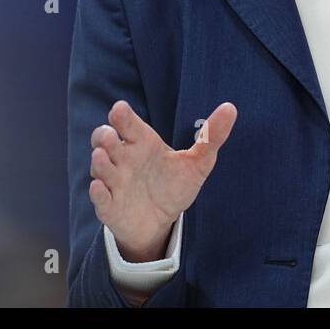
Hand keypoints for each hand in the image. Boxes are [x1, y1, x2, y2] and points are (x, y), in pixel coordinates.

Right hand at [88, 100, 236, 261]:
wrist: (162, 220)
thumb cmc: (175, 184)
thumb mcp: (198, 162)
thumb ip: (212, 137)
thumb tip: (231, 108)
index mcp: (143, 143)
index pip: (128, 124)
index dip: (122, 116)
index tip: (120, 109)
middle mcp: (124, 159)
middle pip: (104, 140)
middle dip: (103, 136)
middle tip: (111, 136)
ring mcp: (114, 181)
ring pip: (99, 166)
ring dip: (99, 161)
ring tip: (102, 156)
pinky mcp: (109, 206)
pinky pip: (99, 198)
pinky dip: (98, 193)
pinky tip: (100, 188)